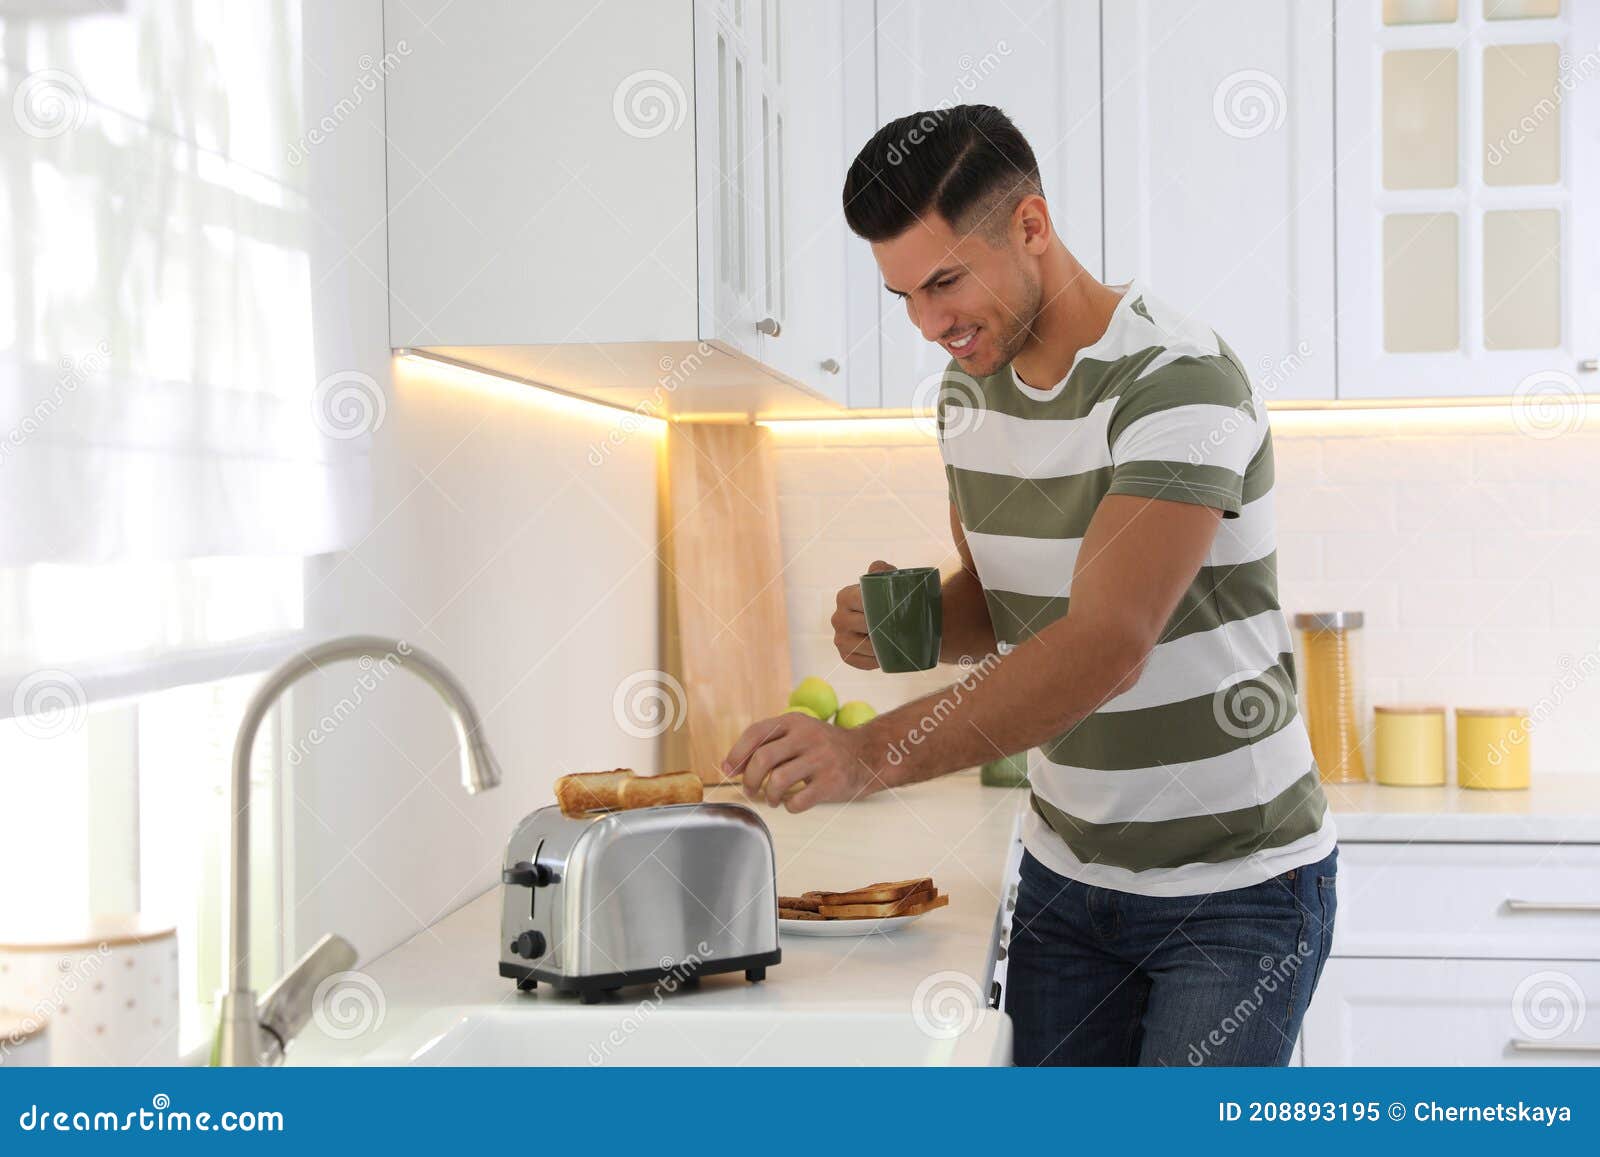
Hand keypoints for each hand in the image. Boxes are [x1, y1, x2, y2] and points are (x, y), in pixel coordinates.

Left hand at [720, 712, 882, 812]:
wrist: (866, 755)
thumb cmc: (823, 747)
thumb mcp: (798, 733)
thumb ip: (768, 744)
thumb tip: (730, 766)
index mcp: (794, 722)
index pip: (755, 733)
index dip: (736, 753)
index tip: (728, 770)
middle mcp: (806, 737)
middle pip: (762, 759)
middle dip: (749, 780)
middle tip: (750, 790)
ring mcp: (820, 759)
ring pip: (777, 781)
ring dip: (769, 796)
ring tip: (773, 799)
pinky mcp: (831, 782)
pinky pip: (797, 801)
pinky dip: (789, 807)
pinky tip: (792, 803)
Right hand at [832, 559, 895, 669]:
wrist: (888, 619)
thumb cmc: (887, 598)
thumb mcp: (886, 580)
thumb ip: (882, 570)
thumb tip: (877, 567)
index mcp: (845, 596)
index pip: (862, 602)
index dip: (881, 607)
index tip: (897, 610)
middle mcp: (837, 617)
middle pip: (864, 625)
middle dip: (883, 628)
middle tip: (902, 628)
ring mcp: (839, 638)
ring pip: (862, 646)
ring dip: (879, 647)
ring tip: (896, 643)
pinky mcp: (845, 655)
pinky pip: (859, 661)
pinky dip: (874, 661)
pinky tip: (885, 657)